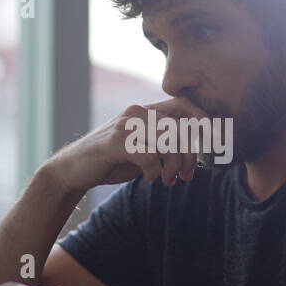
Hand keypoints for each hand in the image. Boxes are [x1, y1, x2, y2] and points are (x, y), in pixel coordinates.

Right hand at [45, 97, 209, 192]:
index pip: (183, 105)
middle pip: (180, 128)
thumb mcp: (143, 149)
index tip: (211, 144)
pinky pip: (149, 156)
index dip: (202, 120)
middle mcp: (137, 113)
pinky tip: (149, 179)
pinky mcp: (115, 142)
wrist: (74, 169)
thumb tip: (196, 155)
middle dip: (189, 155)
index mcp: (146, 112)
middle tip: (186, 175)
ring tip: (168, 180)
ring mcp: (125, 125)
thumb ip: (164, 145)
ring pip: (167, 141)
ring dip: (173, 166)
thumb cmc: (113, 161)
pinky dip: (154, 172)